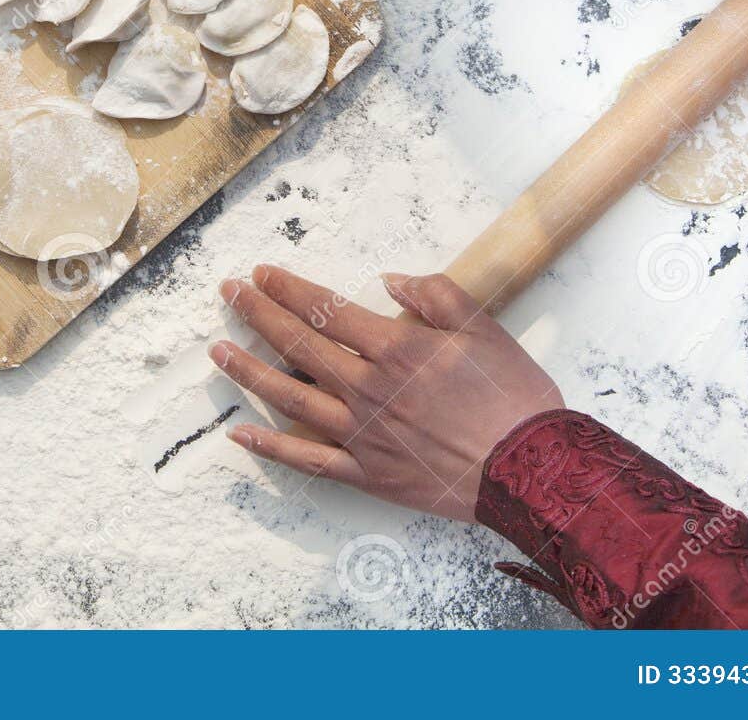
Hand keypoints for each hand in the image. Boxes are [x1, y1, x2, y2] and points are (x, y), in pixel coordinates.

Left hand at [210, 265, 562, 522]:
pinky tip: (240, 435)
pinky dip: (270, 448)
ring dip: (248, 370)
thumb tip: (389, 280)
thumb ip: (435, 293)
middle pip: (298, 345)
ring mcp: (361, 434)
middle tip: (228, 293)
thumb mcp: (483, 326)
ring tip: (217, 349)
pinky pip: (307, 460)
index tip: (261, 273)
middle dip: (257, 314)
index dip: (288, 288)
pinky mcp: (366, 474)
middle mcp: (367, 388)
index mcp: (395, 348)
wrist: (530, 468)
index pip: (325, 309)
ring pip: (289, 398)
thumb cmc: (512, 396)